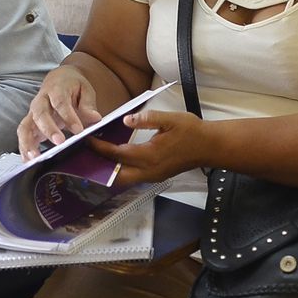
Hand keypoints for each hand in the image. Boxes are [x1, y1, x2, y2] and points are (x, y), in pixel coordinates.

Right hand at [18, 65, 101, 157]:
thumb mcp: (85, 90)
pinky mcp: (30, 123)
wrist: (59, 79)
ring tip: (35, 157)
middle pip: (40, 114)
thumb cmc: (73, 86)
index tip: (78, 130)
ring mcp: (33, 113)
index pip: (60, 102)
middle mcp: (41, 101)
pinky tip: (28, 161)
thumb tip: (95, 118)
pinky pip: (23, 135)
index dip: (69, 116)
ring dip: (28, 142)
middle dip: (48, 129)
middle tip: (60, 142)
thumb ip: (88, 105)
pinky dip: (24, 148)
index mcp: (56, 89)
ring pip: (25, 126)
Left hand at [87, 108, 209, 184]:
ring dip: (111, 170)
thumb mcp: (171, 119)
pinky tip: (119, 159)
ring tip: (100, 156)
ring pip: (125, 179)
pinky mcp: (157, 177)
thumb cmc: (192, 131)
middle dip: (101, 166)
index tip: (87, 140)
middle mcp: (149, 171)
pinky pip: (134, 177)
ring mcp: (153, 176)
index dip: (100, 147)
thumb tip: (126, 119)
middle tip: (89, 153)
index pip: (117, 154)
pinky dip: (122, 170)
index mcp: (149, 156)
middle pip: (116, 175)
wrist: (210, 146)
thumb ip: (147, 119)